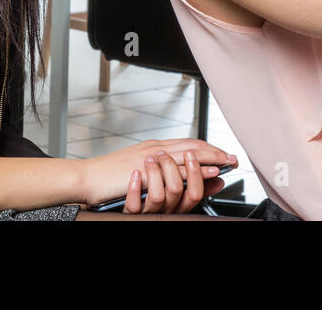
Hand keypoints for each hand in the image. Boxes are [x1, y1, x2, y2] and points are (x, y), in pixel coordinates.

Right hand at [81, 139, 236, 213]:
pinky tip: (210, 170)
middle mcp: (156, 147)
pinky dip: (198, 168)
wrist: (88, 178)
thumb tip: (176, 173)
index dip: (208, 148)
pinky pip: (178, 168)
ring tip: (228, 161)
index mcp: (154, 146)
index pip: (188, 143)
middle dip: (215, 151)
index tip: (223, 154)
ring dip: (212, 157)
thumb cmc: (109, 176)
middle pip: (193, 145)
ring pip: (189, 153)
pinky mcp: (149, 168)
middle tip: (233, 157)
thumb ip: (158, 168)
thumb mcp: (138, 169)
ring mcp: (153, 157)